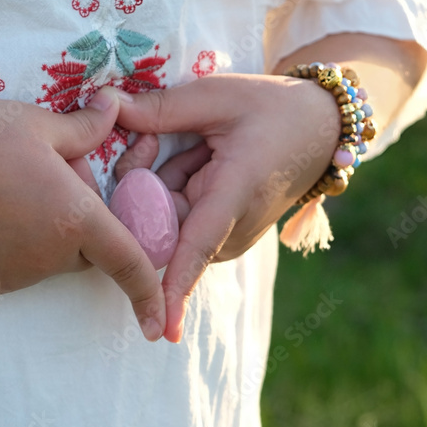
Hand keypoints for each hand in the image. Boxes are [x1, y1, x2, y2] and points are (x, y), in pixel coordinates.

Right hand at [0, 90, 164, 339]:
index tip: (158, 326)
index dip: (149, 294)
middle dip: (85, 226)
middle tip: (52, 181)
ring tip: (10, 190)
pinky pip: (13, 268)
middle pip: (87, 253)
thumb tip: (116, 110)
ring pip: (50, 261)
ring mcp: (12, 276)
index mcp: (75, 219)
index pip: (128, 263)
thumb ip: (87, 128)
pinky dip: (11, 247)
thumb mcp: (37, 123)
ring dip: (47, 236)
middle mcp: (48, 258)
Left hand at [114, 74, 340, 341]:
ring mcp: (229, 236)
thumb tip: (107, 109)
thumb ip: (161, 109)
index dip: (175, 287)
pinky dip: (175, 188)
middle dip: (139, 183)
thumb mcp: (217, 96)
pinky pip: (179, 219)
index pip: (196, 247)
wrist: (319, 127)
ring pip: (165, 222)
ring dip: (159, 184)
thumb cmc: (272, 108)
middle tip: (149, 137)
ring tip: (187, 144)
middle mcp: (233, 227)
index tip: (160, 329)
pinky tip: (195, 158)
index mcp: (234, 193)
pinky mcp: (224, 235)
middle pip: (159, 224)